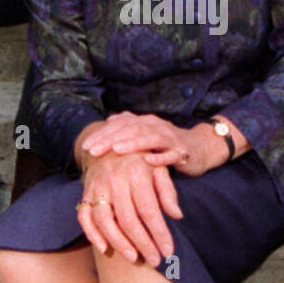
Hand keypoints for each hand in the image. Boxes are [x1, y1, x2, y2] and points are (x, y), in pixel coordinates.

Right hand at [77, 149, 181, 266]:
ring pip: (105, 221)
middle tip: (155, 261)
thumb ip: (167, 191)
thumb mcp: (158, 167)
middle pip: (128, 220)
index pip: (149, 210)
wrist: (109, 139)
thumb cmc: (139, 158)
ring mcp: (97, 188)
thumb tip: (177, 215)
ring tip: (133, 257)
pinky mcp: (85, 193)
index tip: (169, 251)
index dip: (159, 233)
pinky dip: (92, 234)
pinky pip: (84, 217)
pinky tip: (105, 248)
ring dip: (119, 243)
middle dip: (143, 244)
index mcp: (136, 174)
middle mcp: (115, 181)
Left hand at [80, 113, 232, 176]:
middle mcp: (155, 126)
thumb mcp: (145, 135)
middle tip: (94, 150)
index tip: (85, 146)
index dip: (102, 135)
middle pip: (131, 129)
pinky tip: (148, 161)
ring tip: (116, 151)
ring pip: (149, 138)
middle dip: (111, 139)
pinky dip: (160, 157)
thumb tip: (109, 121)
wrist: (198, 148)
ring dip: (132, 144)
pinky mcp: (182, 152)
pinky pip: (171, 154)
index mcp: (143, 122)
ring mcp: (169, 138)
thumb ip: (128, 128)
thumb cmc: (166, 145)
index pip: (119, 125)